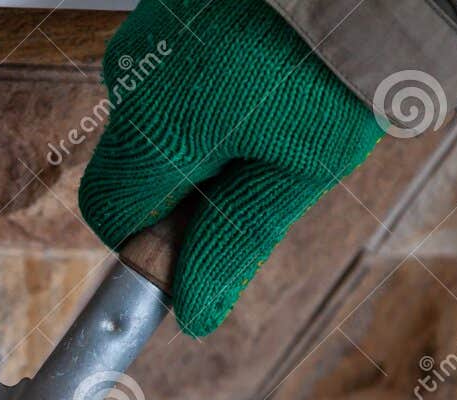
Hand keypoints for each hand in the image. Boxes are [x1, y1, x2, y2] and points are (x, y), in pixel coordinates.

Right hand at [78, 0, 383, 337]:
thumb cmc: (345, 63)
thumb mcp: (303, 166)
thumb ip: (235, 242)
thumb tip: (191, 312)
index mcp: (160, 125)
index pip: (110, 216)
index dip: (151, 244)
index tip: (201, 246)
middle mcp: (135, 77)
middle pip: (128, 168)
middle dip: (177, 190)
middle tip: (253, 172)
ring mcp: (144, 37)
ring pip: (147, 123)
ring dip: (193, 142)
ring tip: (267, 117)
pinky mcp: (164, 12)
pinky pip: (165, 79)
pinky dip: (201, 97)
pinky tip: (256, 81)